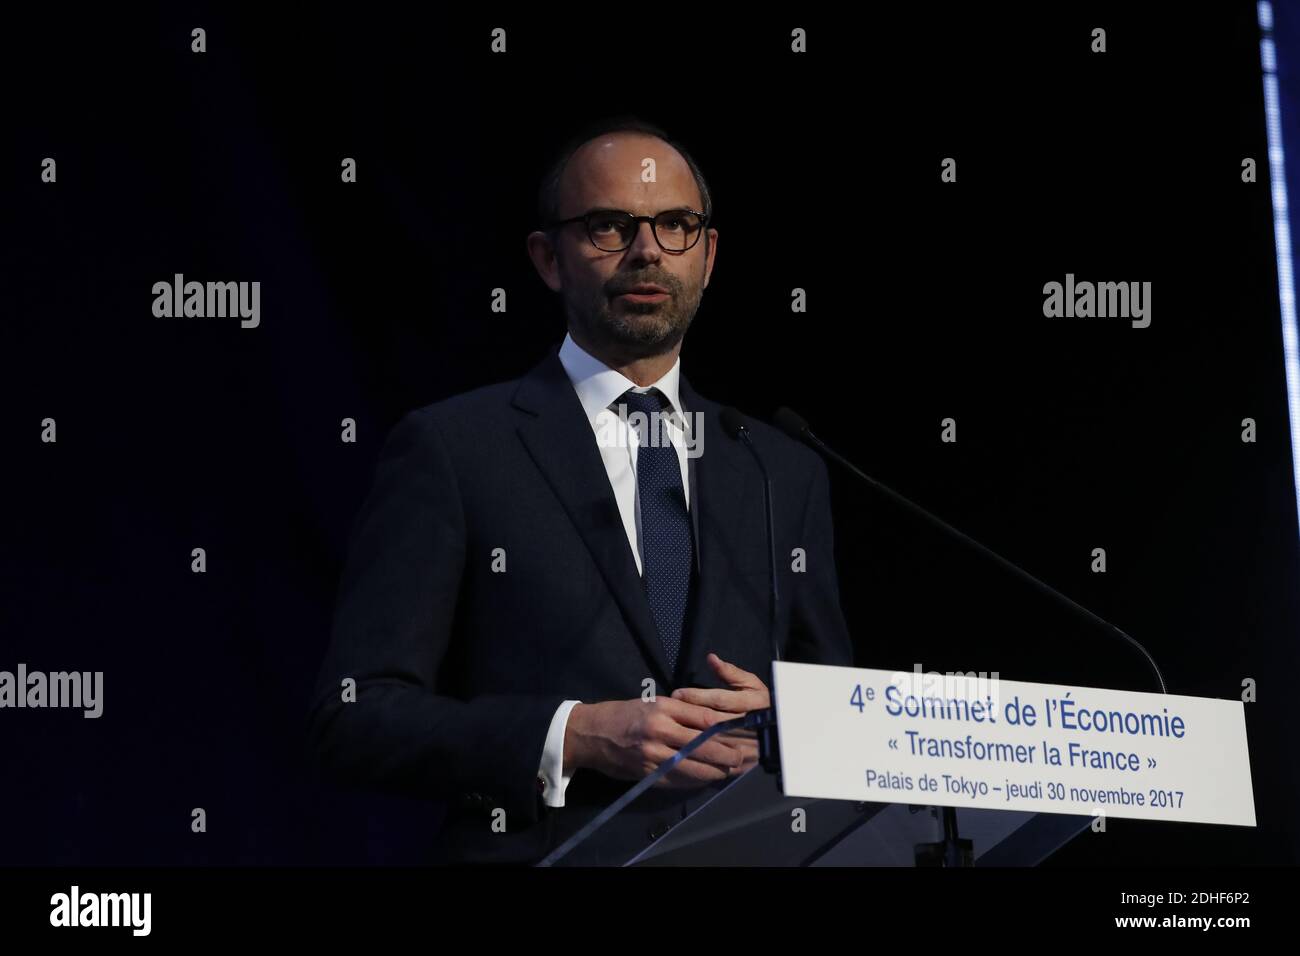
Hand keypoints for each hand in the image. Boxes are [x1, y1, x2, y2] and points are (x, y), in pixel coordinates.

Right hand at [563, 694, 746, 788]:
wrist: (590, 733)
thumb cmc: (624, 714)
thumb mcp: (652, 703)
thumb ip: (680, 712)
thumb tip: (711, 722)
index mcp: (662, 709)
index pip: (702, 718)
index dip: (724, 729)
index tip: (740, 733)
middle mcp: (659, 731)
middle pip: (701, 745)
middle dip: (724, 753)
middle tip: (740, 757)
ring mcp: (653, 754)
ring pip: (692, 766)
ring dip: (713, 771)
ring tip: (727, 771)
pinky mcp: (647, 773)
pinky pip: (677, 779)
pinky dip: (694, 781)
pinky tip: (705, 779)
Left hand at [669, 654, 770, 775]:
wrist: (784, 732)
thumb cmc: (761, 704)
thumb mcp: (751, 684)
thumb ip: (731, 672)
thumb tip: (711, 659)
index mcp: (754, 701)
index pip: (720, 699)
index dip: (697, 696)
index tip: (677, 693)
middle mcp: (752, 722)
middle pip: (716, 720)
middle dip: (690, 714)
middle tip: (669, 710)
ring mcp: (750, 743)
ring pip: (716, 740)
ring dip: (693, 733)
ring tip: (673, 727)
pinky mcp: (746, 759)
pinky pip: (720, 758)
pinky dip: (703, 752)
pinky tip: (687, 748)